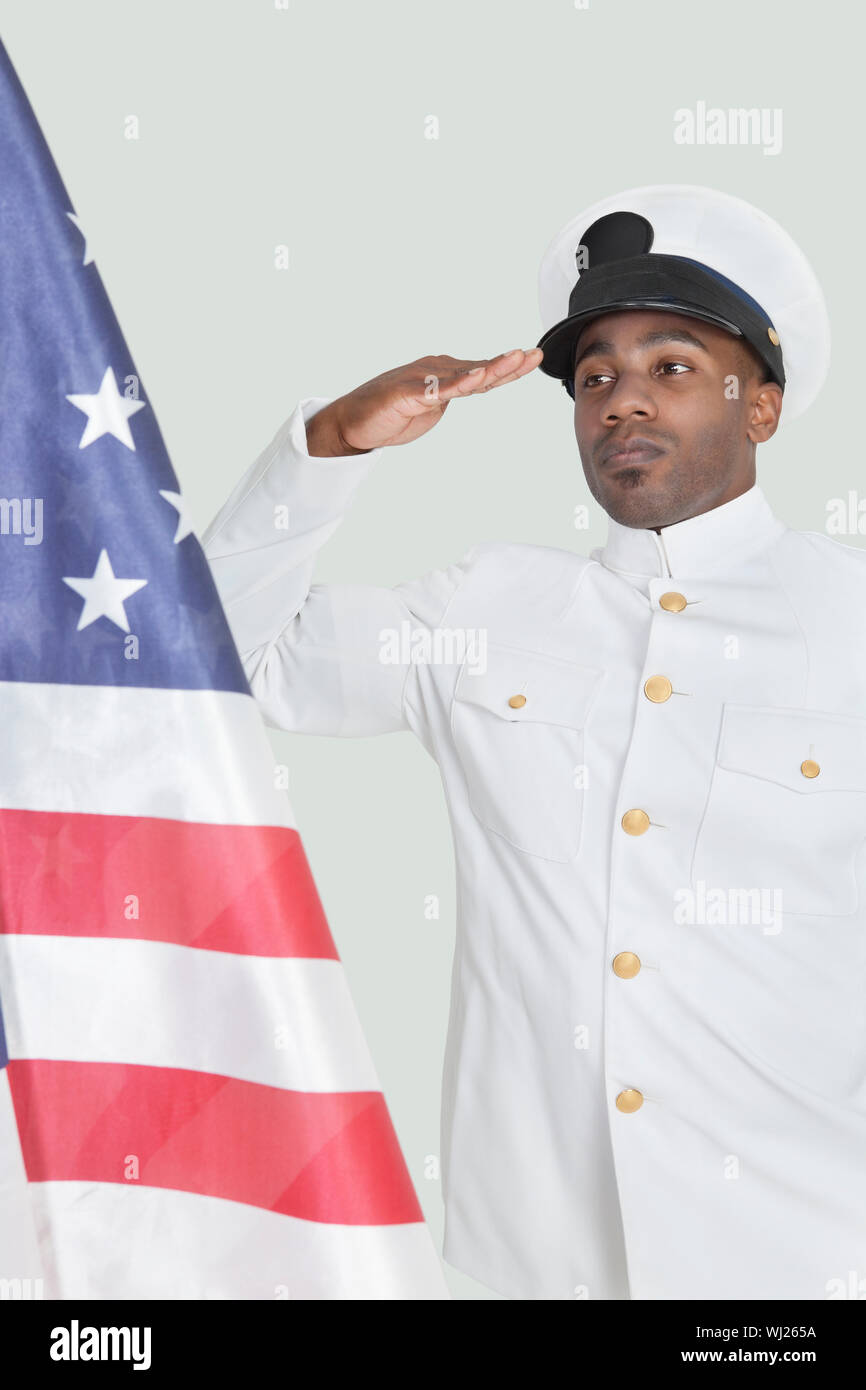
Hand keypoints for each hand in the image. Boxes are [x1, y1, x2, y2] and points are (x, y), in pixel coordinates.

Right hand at [304, 348, 543, 455]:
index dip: (509, 368)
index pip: (482, 373)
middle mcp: (435, 371)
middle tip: (533, 354)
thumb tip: (473, 385)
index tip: (533, 360)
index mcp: (443, 375)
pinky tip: (477, 378)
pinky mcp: (407, 394)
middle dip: (508, 364)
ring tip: (514, 360)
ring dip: (490, 369)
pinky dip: (458, 383)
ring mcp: (421, 381)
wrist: (352, 423)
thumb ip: (451, 394)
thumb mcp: (431, 406)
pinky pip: (437, 389)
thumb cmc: (390, 414)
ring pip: (463, 375)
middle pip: (479, 370)